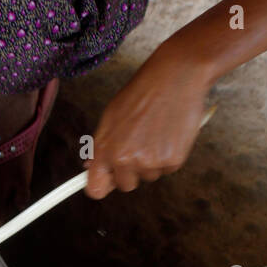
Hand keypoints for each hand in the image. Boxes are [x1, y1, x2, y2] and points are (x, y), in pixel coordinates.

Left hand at [85, 45, 212, 197]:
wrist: (175, 77)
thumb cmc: (141, 93)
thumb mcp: (111, 117)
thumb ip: (101, 146)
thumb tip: (91, 167)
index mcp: (106, 150)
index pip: (95, 189)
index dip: (101, 185)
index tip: (106, 181)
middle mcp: (127, 160)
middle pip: (125, 185)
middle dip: (130, 171)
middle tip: (139, 144)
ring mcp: (151, 162)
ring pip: (148, 176)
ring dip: (151, 161)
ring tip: (155, 132)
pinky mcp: (173, 161)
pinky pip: (167, 169)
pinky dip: (168, 155)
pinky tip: (168, 132)